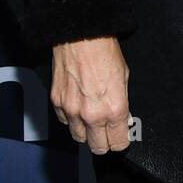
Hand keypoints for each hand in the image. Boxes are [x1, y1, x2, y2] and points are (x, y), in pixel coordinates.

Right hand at [50, 36, 130, 152]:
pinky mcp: (57, 103)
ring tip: (92, 119)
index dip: (120, 141)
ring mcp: (72, 110)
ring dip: (86, 132)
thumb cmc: (104, 51)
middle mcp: (92, 114)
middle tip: (107, 134)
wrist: (82, 36)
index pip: (117, 143)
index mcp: (113, 109)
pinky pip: (65, 122)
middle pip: (97, 147)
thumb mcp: (124, 77)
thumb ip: (122, 102)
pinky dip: (72, 119)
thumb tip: (123, 118)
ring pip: (79, 137)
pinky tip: (79, 107)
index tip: (121, 138)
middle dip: (104, 142)